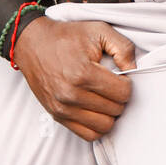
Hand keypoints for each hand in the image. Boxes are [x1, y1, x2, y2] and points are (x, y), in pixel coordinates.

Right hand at [12, 15, 136, 141]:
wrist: (32, 43)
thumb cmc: (65, 36)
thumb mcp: (99, 29)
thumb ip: (123, 48)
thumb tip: (133, 70)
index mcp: (83, 73)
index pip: (123, 93)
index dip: (126, 83)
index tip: (119, 76)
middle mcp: (72, 94)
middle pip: (115, 110)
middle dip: (119, 97)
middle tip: (111, 85)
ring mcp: (63, 108)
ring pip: (104, 126)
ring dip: (109, 113)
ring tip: (104, 97)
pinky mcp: (57, 115)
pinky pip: (88, 135)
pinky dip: (96, 125)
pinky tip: (95, 109)